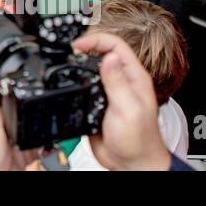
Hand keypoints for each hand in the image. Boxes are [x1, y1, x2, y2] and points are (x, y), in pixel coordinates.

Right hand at [71, 31, 172, 170]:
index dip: (96, 41)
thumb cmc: (139, 141)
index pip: (116, 46)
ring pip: (91, 69)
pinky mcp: (97, 104)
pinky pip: (84, 87)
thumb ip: (118, 83)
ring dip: (79, 65)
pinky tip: (68, 83)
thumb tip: (109, 57)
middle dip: (85, 49)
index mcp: (134, 78)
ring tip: (66, 63)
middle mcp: (122, 82)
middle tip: (69, 51)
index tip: (79, 45)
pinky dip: (75, 82)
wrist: (131, 164)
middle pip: (102, 54)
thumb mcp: (128, 109)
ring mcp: (109, 93)